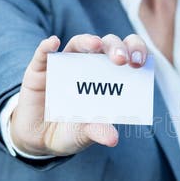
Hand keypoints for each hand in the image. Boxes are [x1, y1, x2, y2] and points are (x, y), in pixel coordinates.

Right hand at [10, 32, 146, 155]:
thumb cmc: (70, 131)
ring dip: (87, 41)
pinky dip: (47, 47)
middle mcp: (87, 65)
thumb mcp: (85, 134)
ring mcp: (63, 64)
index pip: (126, 54)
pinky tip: (52, 43)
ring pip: (77, 44)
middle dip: (116, 48)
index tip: (140, 62)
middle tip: (121, 60)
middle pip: (105, 45)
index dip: (135, 51)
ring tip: (94, 45)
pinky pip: (43, 54)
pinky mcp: (39, 69)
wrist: (39, 139)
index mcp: (107, 76)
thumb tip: (113, 139)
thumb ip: (98, 132)